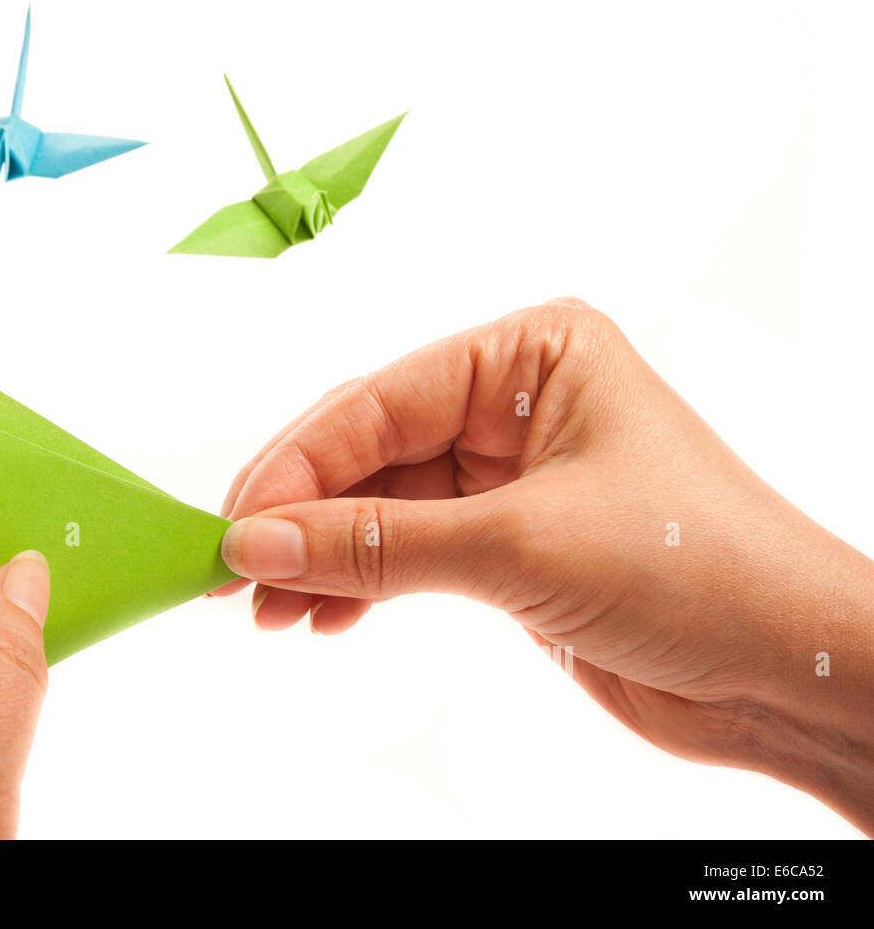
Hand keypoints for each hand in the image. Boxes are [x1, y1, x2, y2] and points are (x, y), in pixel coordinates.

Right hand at [218, 299, 873, 832]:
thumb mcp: (520, 545)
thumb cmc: (704, 567)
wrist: (789, 667)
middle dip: (300, 517)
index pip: (379, 402)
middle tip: (233, 572)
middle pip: (369, 453)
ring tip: (268, 610)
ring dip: (321, 559)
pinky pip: (405, 552)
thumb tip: (258, 544)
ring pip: (379, 508)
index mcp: (531, 356)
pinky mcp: (505, 543)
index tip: (236, 526)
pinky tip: (322, 616)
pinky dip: (359, 585)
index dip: (297, 466)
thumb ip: (377, 544)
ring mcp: (507, 476)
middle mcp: (515, 404)